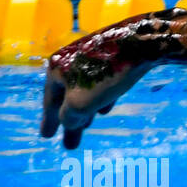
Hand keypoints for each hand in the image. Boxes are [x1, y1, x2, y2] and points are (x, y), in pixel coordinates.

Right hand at [39, 27, 153, 148]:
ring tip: (86, 126)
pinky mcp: (110, 55)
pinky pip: (99, 81)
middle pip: (67, 96)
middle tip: (69, 143)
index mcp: (56, 68)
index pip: (50, 101)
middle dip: (69, 121)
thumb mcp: (81, 103)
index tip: (46, 137)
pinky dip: (99, 97)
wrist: (140, 43)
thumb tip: (68, 122)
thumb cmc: (106, 75)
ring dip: (85, 110)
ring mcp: (90, 55)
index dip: (49, 121)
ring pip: (84, 89)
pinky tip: (105, 108)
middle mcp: (69, 59)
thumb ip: (70, 117)